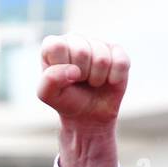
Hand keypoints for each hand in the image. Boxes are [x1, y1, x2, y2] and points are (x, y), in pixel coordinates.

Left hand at [38, 34, 128, 166]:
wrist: (89, 122)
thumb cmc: (66, 106)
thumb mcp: (47, 96)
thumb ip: (49, 81)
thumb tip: (72, 72)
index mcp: (55, 49)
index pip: (56, 44)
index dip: (61, 64)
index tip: (65, 80)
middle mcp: (77, 43)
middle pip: (81, 47)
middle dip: (81, 73)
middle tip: (80, 85)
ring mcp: (99, 48)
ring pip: (101, 53)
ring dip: (97, 77)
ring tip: (94, 86)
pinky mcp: (119, 56)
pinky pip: (120, 58)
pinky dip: (115, 76)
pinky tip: (108, 83)